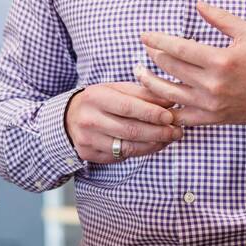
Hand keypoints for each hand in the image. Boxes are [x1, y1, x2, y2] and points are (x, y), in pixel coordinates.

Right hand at [64, 82, 181, 164]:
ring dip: (154, 144)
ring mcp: (88, 139)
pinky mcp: (90, 154)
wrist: (68, 118)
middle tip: (177, 131)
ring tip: (170, 138)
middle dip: (158, 132)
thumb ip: (143, 94)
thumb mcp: (116, 90)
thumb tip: (170, 100)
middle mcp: (90, 119)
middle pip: (131, 130)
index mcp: (96, 97)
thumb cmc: (100, 101)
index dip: (152, 113)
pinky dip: (141, 151)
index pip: (129, 107)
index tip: (171, 116)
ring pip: (128, 147)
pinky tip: (154, 145)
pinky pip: (121, 156)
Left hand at [133, 2, 245, 129]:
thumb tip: (198, 5)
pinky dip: (163, 108)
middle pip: (170, 68)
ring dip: (149, 81)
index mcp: (220, 61)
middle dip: (154, 55)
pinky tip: (154, 99)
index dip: (158, 40)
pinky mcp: (209, 118)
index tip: (145, 35)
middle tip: (146, 47)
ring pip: (168, 93)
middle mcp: (212, 84)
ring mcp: (209, 104)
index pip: (179, 49)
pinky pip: (179, 115)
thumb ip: (221, 18)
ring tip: (139, 71)